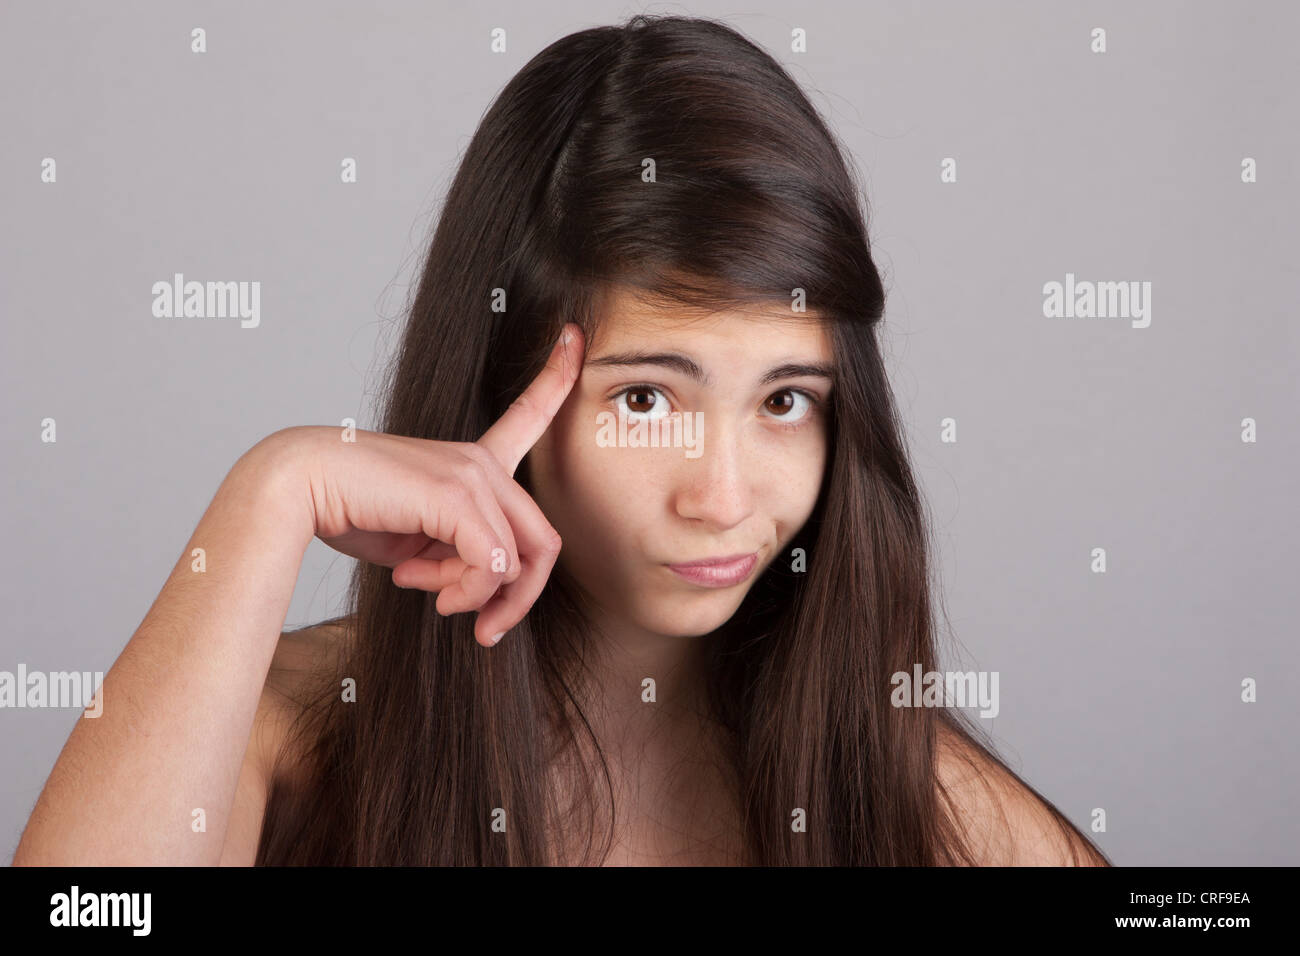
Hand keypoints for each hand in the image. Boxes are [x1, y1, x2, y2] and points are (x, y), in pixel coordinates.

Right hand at [282, 325, 583, 645]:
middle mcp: (480, 462)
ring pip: (518, 562)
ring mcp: (471, 474)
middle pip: (542, 542)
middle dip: (517, 598)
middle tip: (481, 628)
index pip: (529, 412)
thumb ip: (460, 556)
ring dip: (475, 597)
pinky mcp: (457, 495)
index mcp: (472, 461)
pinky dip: (464, 592)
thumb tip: (484, 587)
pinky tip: (418, 583)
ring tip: (430, 594)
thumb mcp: (421, 541)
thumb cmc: (351, 511)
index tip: (575, 334)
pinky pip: (492, 565)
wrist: (297, 487)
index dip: (557, 375)